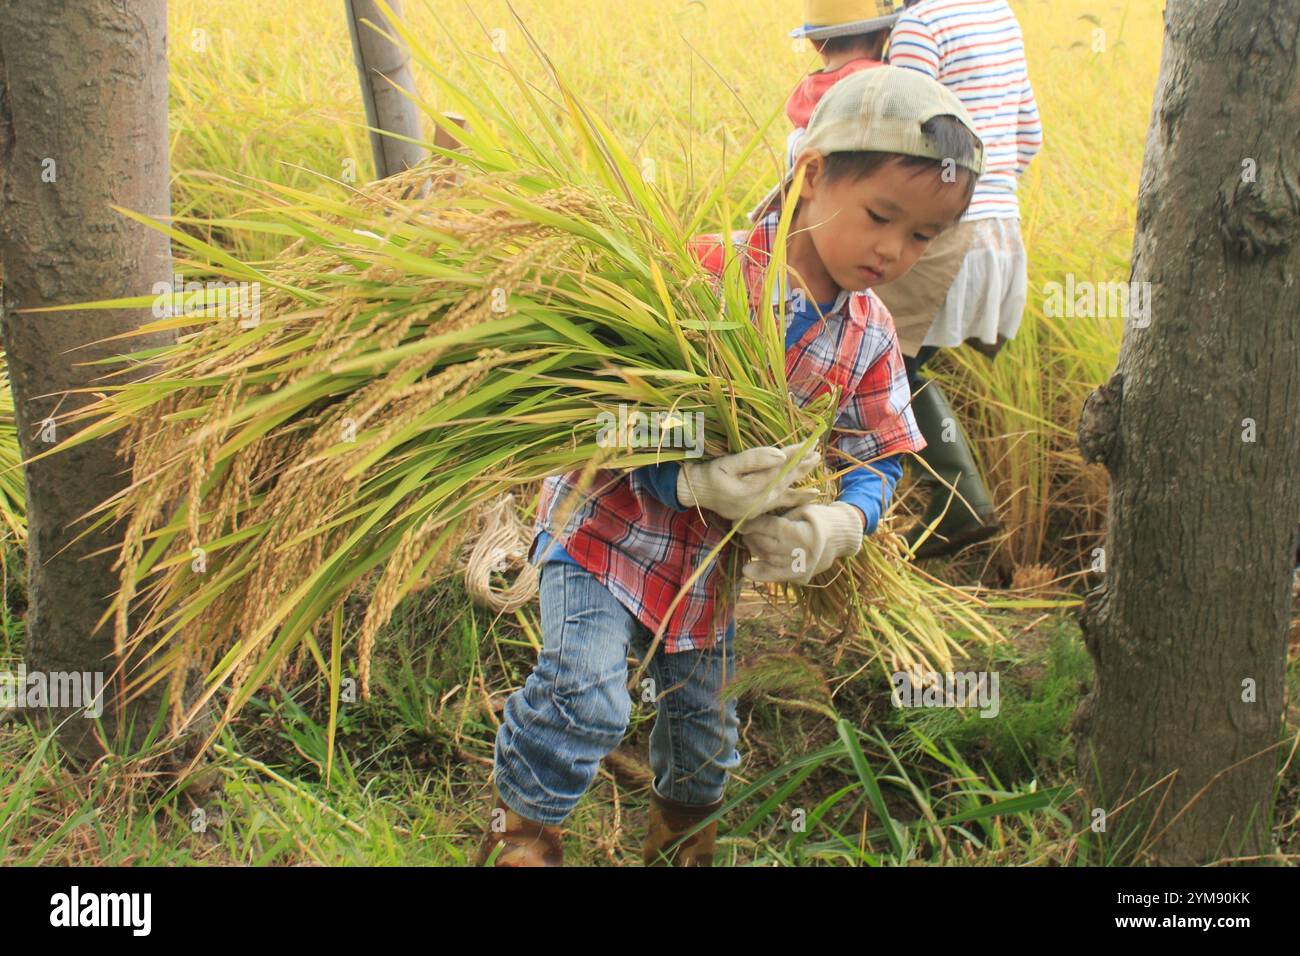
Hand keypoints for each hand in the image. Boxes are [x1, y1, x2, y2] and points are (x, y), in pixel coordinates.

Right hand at [676, 444, 819, 521]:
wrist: (694, 492)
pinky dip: (796, 497)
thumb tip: (781, 455)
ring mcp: (758, 509)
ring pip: (785, 492)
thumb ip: (754, 460)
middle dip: (801, 466)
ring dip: (801, 480)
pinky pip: (780, 503)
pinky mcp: (757, 511)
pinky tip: (810, 494)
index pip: (778, 468)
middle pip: (784, 481)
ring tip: (817, 469)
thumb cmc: (708, 474)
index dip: (793, 455)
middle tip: (817, 453)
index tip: (808, 443)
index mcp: (750, 490)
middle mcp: (757, 503)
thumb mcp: (728, 463)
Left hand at [738, 501, 863, 584]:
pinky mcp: (802, 576)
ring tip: (749, 541)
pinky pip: (777, 575)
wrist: (844, 535)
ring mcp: (802, 567)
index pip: (770, 528)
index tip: (737, 522)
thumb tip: (752, 518)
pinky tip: (748, 570)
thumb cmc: (819, 517)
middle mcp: (801, 552)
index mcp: (802, 532)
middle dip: (751, 537)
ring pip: (769, 560)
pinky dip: (762, 573)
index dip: (751, 525)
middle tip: (743, 530)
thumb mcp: (802, 510)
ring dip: (755, 551)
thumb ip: (780, 516)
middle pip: (766, 545)